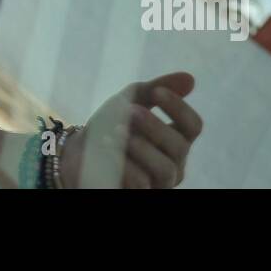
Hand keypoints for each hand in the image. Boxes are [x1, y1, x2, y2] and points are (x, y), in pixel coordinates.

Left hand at [60, 71, 201, 187]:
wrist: (78, 150)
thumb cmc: (109, 125)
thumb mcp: (130, 101)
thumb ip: (156, 89)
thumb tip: (190, 78)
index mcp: (176, 139)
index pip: (193, 126)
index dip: (179, 107)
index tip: (156, 92)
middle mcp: (173, 163)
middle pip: (180, 146)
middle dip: (154, 125)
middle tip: (129, 111)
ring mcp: (159, 183)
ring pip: (165, 168)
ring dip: (139, 146)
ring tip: (115, 132)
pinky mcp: (140, 193)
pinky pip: (141, 182)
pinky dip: (124, 164)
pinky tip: (108, 150)